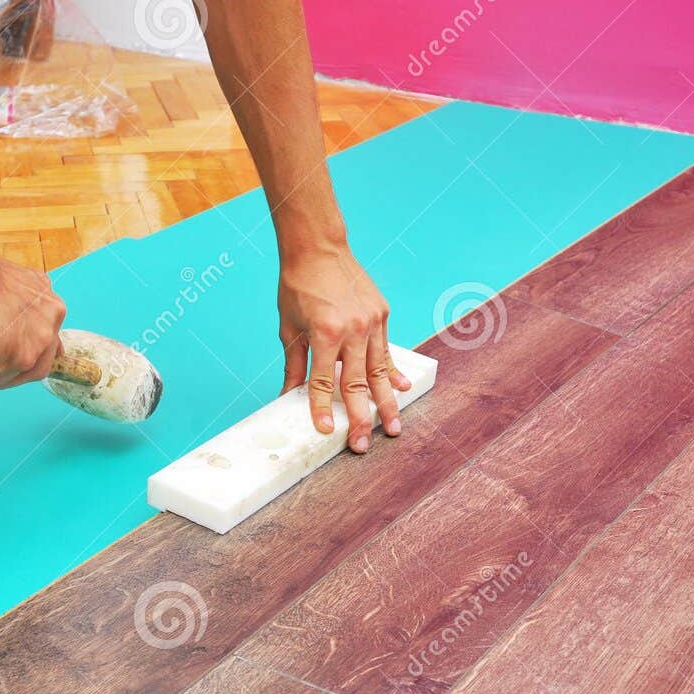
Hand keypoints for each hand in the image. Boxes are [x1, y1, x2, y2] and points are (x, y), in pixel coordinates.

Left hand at [278, 248, 413, 452]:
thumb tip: (289, 396)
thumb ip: (295, 364)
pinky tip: (403, 389)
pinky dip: (394, 371)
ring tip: (392, 428)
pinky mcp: (381, 314)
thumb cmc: (298, 286)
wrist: (318, 247)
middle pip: (356, 384)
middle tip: (363, 445)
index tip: (326, 432)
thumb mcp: (289, 327)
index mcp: (324, 333)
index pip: (322, 381)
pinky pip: (386, 351)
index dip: (322, 409)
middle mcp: (352, 329)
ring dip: (386, 403)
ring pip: (379, 372)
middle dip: (361, 418)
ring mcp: (371, 322)